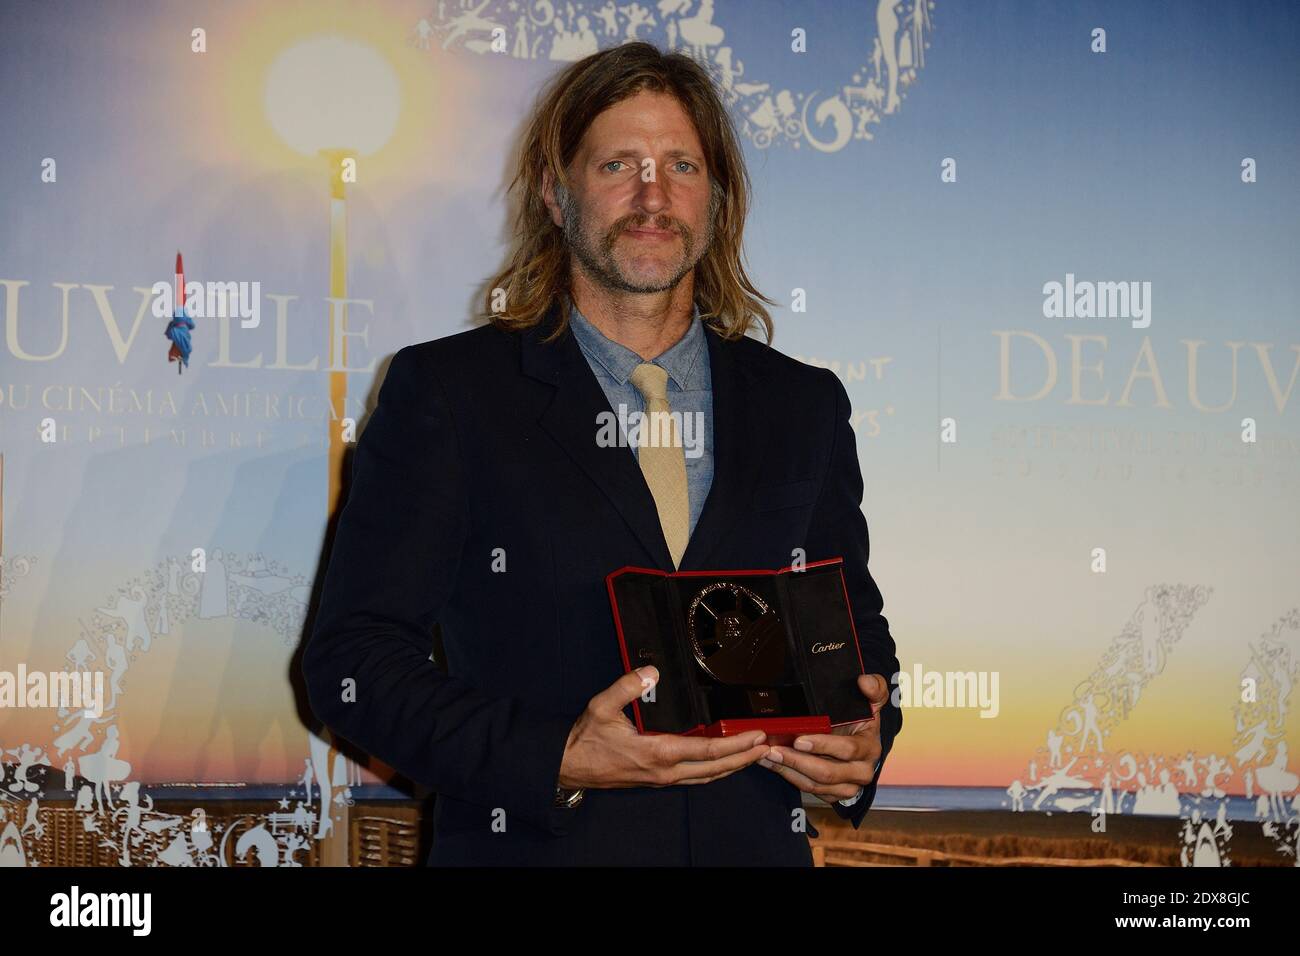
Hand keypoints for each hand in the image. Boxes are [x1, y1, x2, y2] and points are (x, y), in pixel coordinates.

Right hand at [558, 666, 770, 789]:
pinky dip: (714, 770)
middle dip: (744, 758)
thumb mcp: (602, 706)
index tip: (755, 735)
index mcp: (657, 753)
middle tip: (767, 746)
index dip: (736, 744)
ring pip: (707, 777)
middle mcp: (665, 770)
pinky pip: (695, 778)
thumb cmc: (585, 740)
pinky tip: (721, 763)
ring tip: (752, 755)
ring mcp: (662, 778)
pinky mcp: (657, 779)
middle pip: (716, 769)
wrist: (568, 766)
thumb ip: (627, 686)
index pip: (707, 751)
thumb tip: (651, 672)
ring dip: (733, 766)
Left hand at [758, 673, 887, 804]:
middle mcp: (862, 771)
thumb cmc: (861, 720)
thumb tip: (864, 681)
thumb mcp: (871, 701)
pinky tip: (771, 764)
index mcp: (870, 747)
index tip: (799, 739)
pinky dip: (788, 777)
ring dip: (788, 771)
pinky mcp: (834, 794)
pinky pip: (810, 790)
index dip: (823, 745)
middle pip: (828, 773)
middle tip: (774, 750)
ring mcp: (848, 786)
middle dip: (797, 761)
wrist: (861, 742)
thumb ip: (874, 687)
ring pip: (815, 785)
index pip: (847, 749)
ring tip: (767, 756)